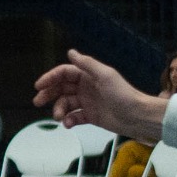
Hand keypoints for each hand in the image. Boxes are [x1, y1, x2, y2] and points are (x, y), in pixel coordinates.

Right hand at [33, 50, 166, 141]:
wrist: (138, 117)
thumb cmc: (125, 95)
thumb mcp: (105, 75)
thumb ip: (87, 64)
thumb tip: (71, 52)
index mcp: (89, 76)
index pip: (64, 73)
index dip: (50, 78)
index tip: (40, 85)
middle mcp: (86, 88)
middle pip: (61, 88)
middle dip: (49, 94)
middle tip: (38, 101)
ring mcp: (88, 102)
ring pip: (66, 104)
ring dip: (59, 110)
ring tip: (58, 117)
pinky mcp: (91, 116)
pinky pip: (75, 117)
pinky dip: (69, 120)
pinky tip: (68, 123)